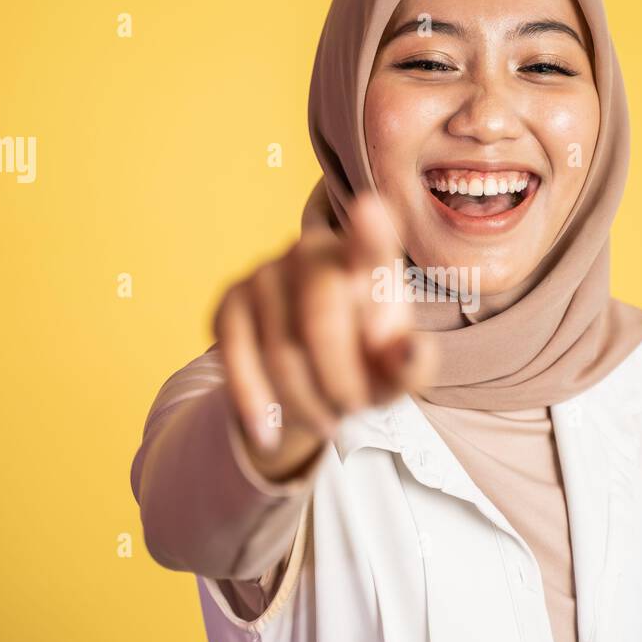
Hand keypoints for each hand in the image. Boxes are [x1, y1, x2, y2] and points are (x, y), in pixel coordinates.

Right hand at [211, 194, 436, 481]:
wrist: (310, 379)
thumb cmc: (368, 364)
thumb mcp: (397, 373)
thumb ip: (413, 365)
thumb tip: (410, 353)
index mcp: (367, 260)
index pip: (370, 245)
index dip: (370, 231)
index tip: (370, 209)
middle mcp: (312, 252)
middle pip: (320, 321)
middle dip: (340, 381)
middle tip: (356, 409)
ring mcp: (265, 273)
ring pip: (280, 351)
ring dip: (306, 402)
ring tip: (328, 420)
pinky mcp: (229, 302)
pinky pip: (235, 357)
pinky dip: (255, 402)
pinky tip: (271, 431)